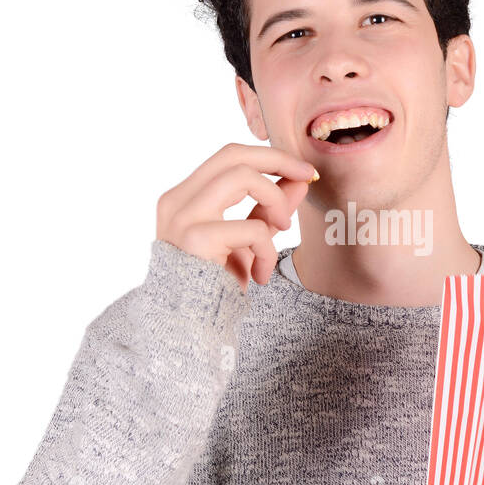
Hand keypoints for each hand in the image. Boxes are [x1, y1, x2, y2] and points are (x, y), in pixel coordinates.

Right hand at [155, 143, 316, 292]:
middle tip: (306, 177)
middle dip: (278, 160)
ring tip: (282, 230)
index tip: (301, 170)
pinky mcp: (195, 238)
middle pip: (234, 154)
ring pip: (242, 176)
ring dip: (275, 200)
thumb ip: (267, 209)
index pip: (229, 156)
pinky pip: (250, 227)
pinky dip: (267, 250)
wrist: (187, 329)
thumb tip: (299, 180)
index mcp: (183, 197)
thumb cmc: (214, 287)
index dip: (269, 157)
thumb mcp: (247, 242)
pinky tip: (261, 275)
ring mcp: (183, 217)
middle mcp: (177, 200)